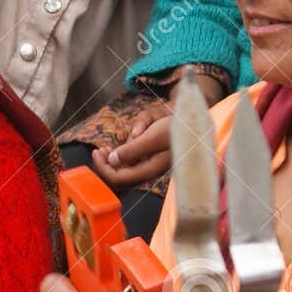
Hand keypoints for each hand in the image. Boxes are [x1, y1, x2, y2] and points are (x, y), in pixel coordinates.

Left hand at [91, 74, 226, 188]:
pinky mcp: (153, 146)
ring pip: (127, 158)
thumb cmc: (176, 126)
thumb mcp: (153, 137)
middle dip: (107, 161)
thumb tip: (113, 161)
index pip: (121, 178)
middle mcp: (150, 166)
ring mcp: (151, 157)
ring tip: (111, 143)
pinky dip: (133, 135)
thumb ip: (133, 150)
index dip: (105, 169)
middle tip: (99, 150)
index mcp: (151, 168)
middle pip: (121, 172)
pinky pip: (137, 142)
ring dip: (117, 150)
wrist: (194, 113)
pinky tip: (142, 125)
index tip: (96, 153)